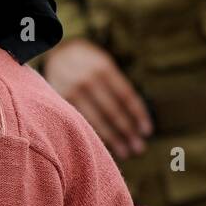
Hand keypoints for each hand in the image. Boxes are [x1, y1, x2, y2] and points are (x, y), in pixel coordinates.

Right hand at [43, 39, 152, 158]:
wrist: (58, 53)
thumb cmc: (89, 64)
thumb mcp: (104, 65)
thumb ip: (117, 87)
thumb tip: (136, 120)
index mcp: (104, 69)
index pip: (126, 96)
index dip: (138, 115)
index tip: (147, 132)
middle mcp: (88, 80)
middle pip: (113, 111)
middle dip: (127, 131)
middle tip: (139, 149)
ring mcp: (72, 92)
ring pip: (96, 121)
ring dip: (113, 139)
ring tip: (126, 153)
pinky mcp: (59, 102)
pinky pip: (81, 123)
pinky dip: (94, 135)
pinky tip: (103, 147)